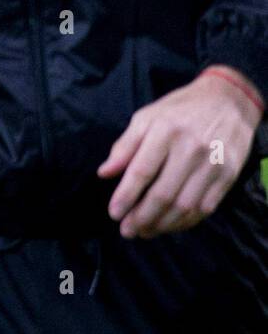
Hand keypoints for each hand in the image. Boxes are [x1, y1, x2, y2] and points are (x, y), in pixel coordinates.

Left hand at [97, 65, 264, 238]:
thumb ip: (124, 146)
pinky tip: (170, 225)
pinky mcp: (229, 175)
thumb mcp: (146, 117)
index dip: (126, 196)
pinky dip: (186, 221)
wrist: (227, 101)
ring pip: (185, 206)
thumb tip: (104, 173)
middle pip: (164, 194)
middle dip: (142, 217)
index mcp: (165, 131)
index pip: (142, 171)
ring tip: (145, 231)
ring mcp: (213, 164)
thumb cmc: (179, 110)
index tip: (114, 213)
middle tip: (127, 231)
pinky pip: (206, 207)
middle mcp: (191, 149)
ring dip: (163, 224)